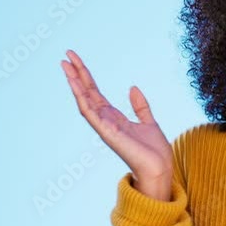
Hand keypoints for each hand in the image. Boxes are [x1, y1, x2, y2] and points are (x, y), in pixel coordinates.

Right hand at [60, 49, 173, 200]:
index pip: (96, 93)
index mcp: (114, 118)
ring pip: (84, 101)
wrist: (160, 169)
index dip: (86, 76)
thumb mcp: (149, 122)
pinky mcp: (107, 133)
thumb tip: (133, 88)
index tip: (76, 61)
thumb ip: (140, 106)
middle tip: (66, 56)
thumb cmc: (154, 152)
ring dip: (75, 83)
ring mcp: (104, 127)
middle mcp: (106, 121)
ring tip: (66, 66)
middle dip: (77, 74)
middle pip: (87, 93)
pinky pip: (91, 113)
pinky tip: (76, 85)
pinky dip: (82, 98)